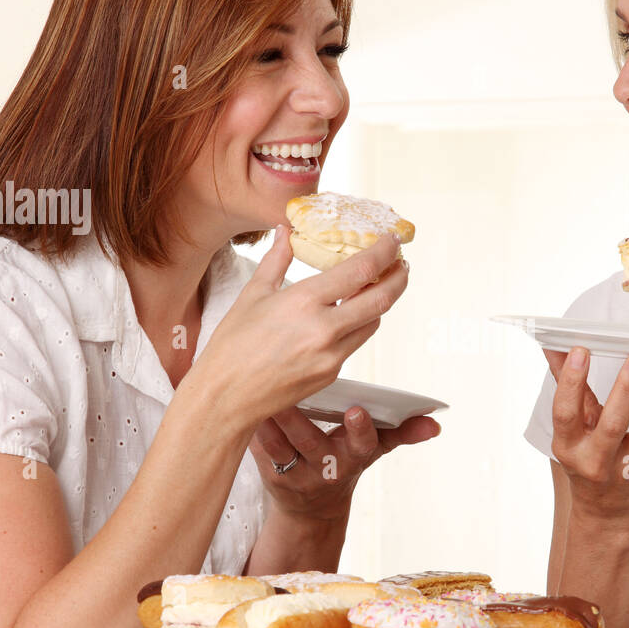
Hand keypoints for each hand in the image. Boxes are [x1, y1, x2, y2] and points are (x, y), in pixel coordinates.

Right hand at [192, 225, 409, 432]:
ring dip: (380, 302)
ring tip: (377, 286)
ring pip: (372, 322)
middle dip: (399, 278)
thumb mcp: (253, 294)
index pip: (360, 271)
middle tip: (402, 264)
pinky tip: (348, 315)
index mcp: (303, 302)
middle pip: (381, 299)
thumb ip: (276, 259)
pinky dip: (357, 325)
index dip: (384, 253)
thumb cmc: (232, 345)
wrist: (226, 397)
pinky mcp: (332, 373)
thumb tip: (285, 231)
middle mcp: (324, 329)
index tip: (392, 241)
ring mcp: (331, 355)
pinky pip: (355, 343)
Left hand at [250, 405, 439, 521]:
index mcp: (354, 457)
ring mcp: (294, 474)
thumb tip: (435, 422)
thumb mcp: (374, 449)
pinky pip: (257, 450)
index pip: (364, 445)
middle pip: (313, 443)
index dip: (361, 431)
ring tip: (260, 395)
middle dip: (302, 421)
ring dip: (268, 424)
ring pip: (279, 448)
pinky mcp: (267, 472)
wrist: (309, 509)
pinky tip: (242, 405)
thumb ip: (402, 432)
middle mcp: (325, 468)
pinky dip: (251, 430)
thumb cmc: (343, 460)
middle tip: (292, 391)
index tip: (357, 411)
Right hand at [544, 346, 628, 520]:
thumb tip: (554, 348)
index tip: (579, 351)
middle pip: (613, 422)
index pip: (566, 414)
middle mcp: (599, 459)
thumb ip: (568, 390)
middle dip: (626, 387)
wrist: (611, 515)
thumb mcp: (571, 434)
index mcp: (570, 449)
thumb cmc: (587, 465)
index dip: (570, 382)